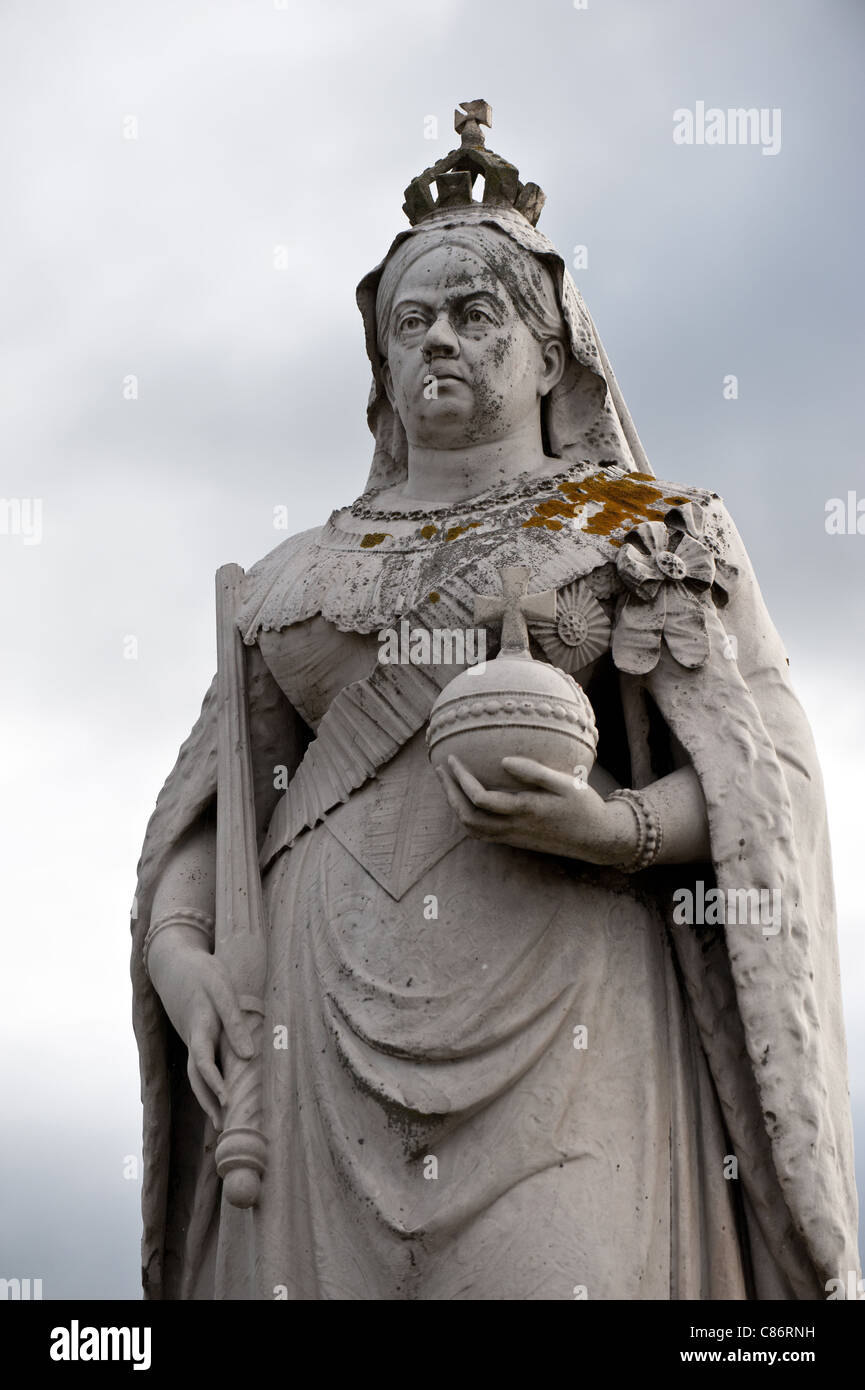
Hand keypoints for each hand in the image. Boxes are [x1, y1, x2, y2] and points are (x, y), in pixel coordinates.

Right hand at [146, 931, 253, 1128]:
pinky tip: (218, 1091)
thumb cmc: (202, 972)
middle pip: (197, 1076)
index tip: (226, 1102)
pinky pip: (198, 1061)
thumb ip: (234, 1020)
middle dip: (208, 1101)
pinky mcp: (192, 1034)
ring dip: (207, 1094)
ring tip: (221, 1118)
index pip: (204, 1062)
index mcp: (199, 1027)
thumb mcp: (221, 988)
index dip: (215, 1083)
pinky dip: (207, 1079)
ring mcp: (190, 1037)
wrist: (173, 961)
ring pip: (196, 1071)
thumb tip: (248, 1056)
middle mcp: (192, 1037)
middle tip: (222, 1127)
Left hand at [436, 754, 638, 864]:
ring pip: (472, 829)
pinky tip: (468, 799)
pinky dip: (467, 817)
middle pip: (467, 817)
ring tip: (449, 782)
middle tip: (441, 769)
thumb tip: (503, 760)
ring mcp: (513, 837)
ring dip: (455, 806)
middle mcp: (514, 828)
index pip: (480, 799)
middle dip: (449, 793)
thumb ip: (535, 772)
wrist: (598, 839)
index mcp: (524, 811)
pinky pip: (482, 833)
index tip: (453, 759)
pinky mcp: (516, 841)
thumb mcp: (566, 783)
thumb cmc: (584, 806)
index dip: (461, 780)